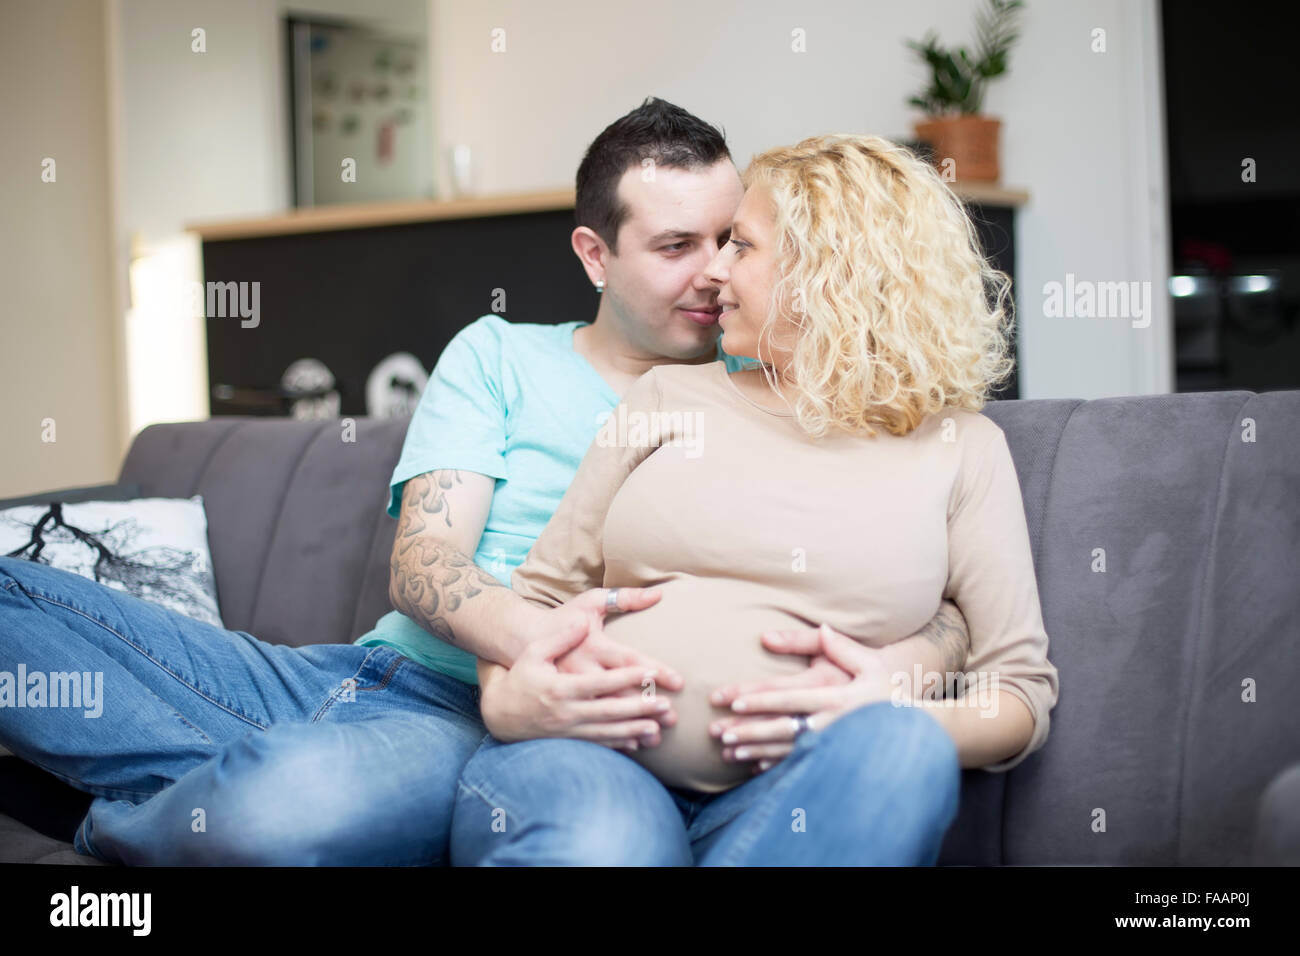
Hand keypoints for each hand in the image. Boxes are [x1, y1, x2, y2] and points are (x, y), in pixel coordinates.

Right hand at [480, 592, 681, 750]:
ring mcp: (568, 730)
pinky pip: (598, 745)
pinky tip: (638, 743)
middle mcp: (566, 711)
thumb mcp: (534, 652)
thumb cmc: (522, 675)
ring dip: (634, 730)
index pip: (599, 681)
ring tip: (658, 729)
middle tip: (666, 706)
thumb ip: (561, 637)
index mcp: (560, 686)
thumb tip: (582, 622)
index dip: (626, 678)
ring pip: (607, 731)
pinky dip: (619, 745)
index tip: (651, 673)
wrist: (500, 711)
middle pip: (609, 710)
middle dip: (639, 709)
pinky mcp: (570, 742)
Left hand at [709, 624, 895, 772]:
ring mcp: (831, 745)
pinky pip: (800, 764)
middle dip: (748, 729)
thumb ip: (840, 645)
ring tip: (728, 751)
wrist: (915, 723)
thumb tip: (820, 627)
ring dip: (755, 750)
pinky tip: (754, 767)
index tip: (734, 701)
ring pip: (786, 750)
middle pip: (781, 727)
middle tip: (718, 731)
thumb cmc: (887, 685)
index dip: (761, 700)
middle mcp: (830, 724)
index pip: (790, 698)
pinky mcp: (832, 757)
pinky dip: (776, 766)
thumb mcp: (868, 661)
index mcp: (835, 696)